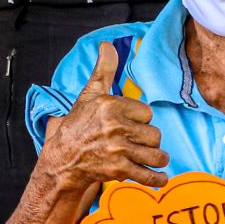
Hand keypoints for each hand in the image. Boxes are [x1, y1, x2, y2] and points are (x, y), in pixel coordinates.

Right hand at [35, 42, 168, 194]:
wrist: (63, 160)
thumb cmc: (78, 126)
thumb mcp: (89, 95)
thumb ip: (103, 70)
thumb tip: (106, 45)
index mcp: (110, 106)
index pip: (147, 113)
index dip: (140, 119)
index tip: (129, 123)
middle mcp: (115, 127)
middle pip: (154, 134)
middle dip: (148, 139)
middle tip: (138, 142)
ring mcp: (117, 150)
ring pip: (156, 154)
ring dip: (158, 159)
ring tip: (154, 158)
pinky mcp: (118, 170)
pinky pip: (148, 175)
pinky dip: (157, 178)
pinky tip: (161, 177)